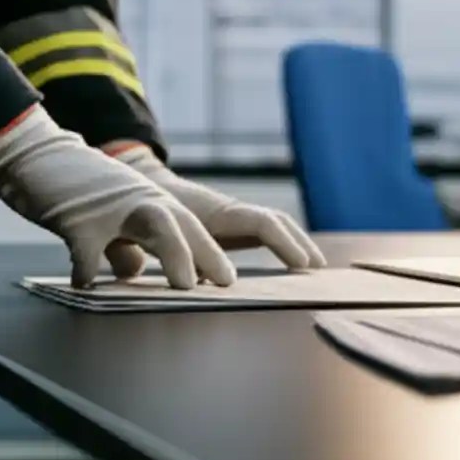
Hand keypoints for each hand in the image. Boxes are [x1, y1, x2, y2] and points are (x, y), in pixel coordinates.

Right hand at [0, 106, 236, 288]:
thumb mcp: (109, 215)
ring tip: (186, 284)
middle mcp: (139, 200)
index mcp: (150, 201)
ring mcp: (110, 207)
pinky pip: (88, 248)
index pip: (191, 227)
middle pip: (183, 223)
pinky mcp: (77, 216)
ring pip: (155, 223)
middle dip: (208, 252)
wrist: (35, 153)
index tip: (230, 281)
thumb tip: (132, 273)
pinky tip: (83, 285)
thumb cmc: (76, 189)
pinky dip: (88, 270)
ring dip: (175, 252)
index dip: (212, 252)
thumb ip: (125, 243)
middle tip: (227, 281)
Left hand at [107, 141, 326, 269]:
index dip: (283, 242)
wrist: (140, 183)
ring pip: (274, 225)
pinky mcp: (230, 224)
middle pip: (276, 221)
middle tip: (318, 268)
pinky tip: (292, 265)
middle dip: (299, 242)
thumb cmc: (141, 211)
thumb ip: (153, 253)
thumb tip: (162, 277)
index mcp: (213, 212)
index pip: (261, 222)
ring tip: (315, 267)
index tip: (301, 263)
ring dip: (296, 242)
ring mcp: (232, 216)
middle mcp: (229, 211)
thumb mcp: (145, 231)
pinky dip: (282, 244)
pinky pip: (264, 231)